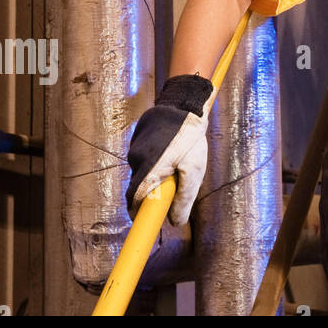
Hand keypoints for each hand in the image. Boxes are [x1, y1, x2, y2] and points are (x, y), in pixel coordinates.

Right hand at [125, 74, 213, 225]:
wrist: (182, 104)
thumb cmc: (189, 138)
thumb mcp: (194, 169)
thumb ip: (184, 197)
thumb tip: (176, 222)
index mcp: (148, 170)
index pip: (133, 201)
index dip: (137, 214)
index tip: (144, 222)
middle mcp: (136, 161)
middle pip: (139, 188)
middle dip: (153, 192)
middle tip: (173, 186)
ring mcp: (134, 150)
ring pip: (142, 172)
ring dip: (157, 174)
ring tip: (177, 161)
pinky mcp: (136, 142)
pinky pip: (144, 159)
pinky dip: (156, 162)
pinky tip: (172, 151)